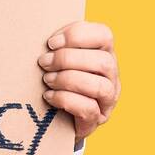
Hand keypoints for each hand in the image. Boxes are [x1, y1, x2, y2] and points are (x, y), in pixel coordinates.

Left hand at [37, 21, 118, 140]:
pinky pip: (88, 108)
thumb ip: (57, 45)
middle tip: (44, 63)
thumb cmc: (54, 78)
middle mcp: (112, 76)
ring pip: (100, 86)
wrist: (54, 117)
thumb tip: (42, 37)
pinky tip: (49, 96)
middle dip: (68, 59)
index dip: (77, 35)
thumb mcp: (57, 58)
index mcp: (104, 53)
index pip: (104, 35)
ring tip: (47, 80)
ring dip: (67, 80)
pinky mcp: (97, 119)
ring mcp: (108, 100)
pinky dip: (65, 99)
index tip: (51, 43)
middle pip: (103, 61)